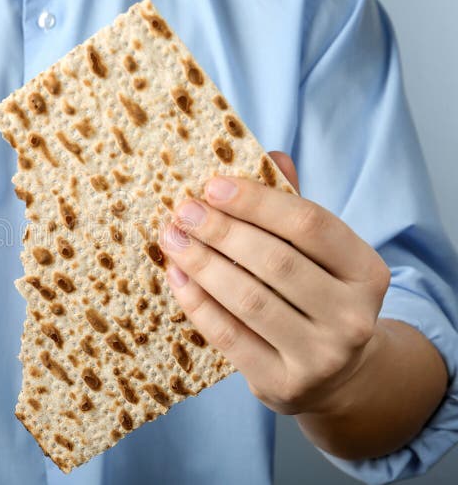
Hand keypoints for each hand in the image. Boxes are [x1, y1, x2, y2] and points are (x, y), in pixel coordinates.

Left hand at [160, 152, 390, 415]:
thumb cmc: (315, 296)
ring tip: (171, 237)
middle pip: (276, 262)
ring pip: (249, 300)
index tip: (212, 185)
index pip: (310, 225)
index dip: (258, 202)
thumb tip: (269, 154)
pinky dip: (196, 302)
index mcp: (366, 272)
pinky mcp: (283, 384)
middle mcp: (352, 316)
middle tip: (183, 210)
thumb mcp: (318, 254)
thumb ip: (293, 207)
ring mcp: (320, 356)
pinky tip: (175, 274)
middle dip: (222, 231)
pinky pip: (229, 336)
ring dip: (202, 263)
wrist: (334, 377)